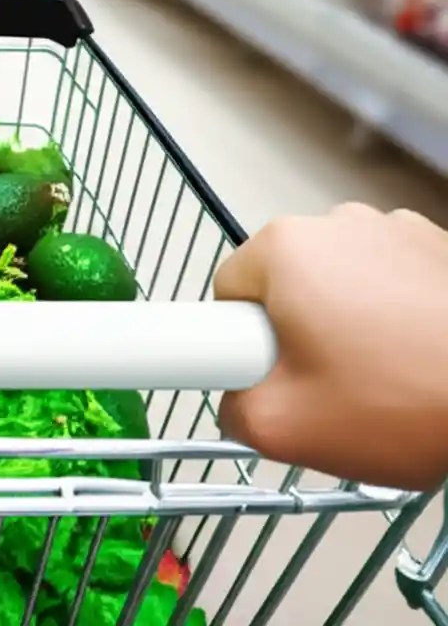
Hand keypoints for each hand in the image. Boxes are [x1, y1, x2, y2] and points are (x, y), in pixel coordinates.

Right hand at [215, 203, 447, 490]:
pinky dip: (394, 320)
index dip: (235, 343)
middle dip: (294, 336)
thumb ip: (231, 410)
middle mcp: (339, 223)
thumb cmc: (405, 400)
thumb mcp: (281, 427)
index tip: (266, 377)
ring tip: (379, 380)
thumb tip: (238, 402)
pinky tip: (415, 363)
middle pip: (284, 286)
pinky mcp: (443, 249)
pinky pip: (391, 284)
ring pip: (340, 286)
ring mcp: (399, 230)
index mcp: (285, 248)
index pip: (225, 293)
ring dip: (346, 328)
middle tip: (324, 388)